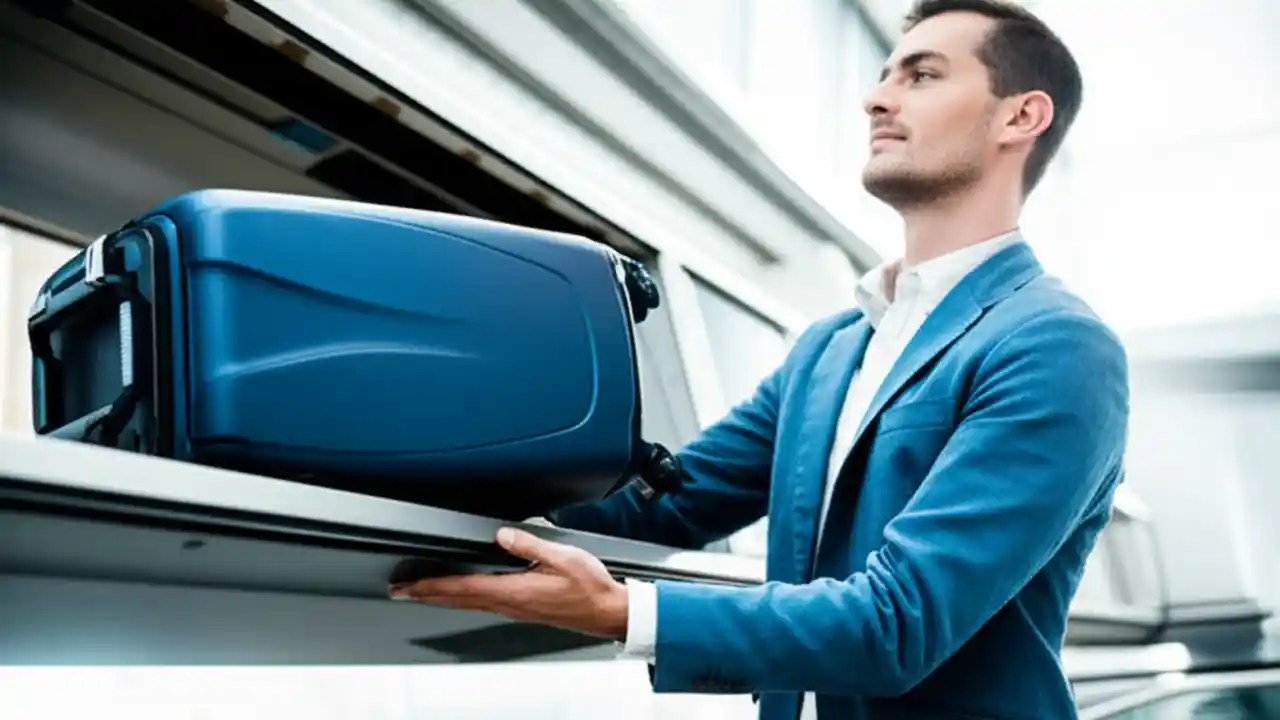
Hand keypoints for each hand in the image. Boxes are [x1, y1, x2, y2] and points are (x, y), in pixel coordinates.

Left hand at [388, 527, 629, 639]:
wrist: (608, 611)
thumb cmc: (590, 587)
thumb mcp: (563, 557)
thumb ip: (530, 545)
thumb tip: (502, 534)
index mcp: (515, 591)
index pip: (463, 589)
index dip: (432, 587)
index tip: (408, 587)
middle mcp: (510, 604)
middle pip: (458, 600)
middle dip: (427, 595)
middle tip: (401, 591)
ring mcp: (516, 609)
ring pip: (468, 603)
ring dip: (442, 597)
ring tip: (422, 592)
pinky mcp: (523, 608)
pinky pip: (483, 603)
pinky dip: (463, 598)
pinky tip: (462, 594)